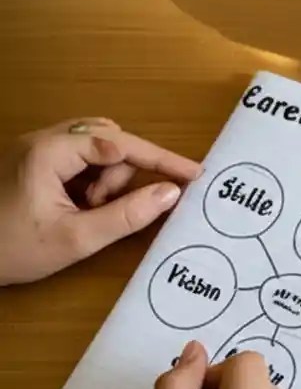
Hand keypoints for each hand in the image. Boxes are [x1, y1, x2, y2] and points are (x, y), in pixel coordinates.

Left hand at [0, 118, 201, 285]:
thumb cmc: (11, 249)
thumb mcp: (76, 239)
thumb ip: (127, 216)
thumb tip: (171, 193)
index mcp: (49, 152)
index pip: (121, 144)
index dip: (161, 159)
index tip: (194, 176)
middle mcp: (42, 139)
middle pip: (109, 140)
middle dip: (121, 175)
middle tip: (104, 209)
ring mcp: (35, 148)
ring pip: (96, 149)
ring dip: (106, 179)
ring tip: (87, 212)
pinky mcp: (32, 160)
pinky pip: (79, 158)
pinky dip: (90, 180)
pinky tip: (77, 207)